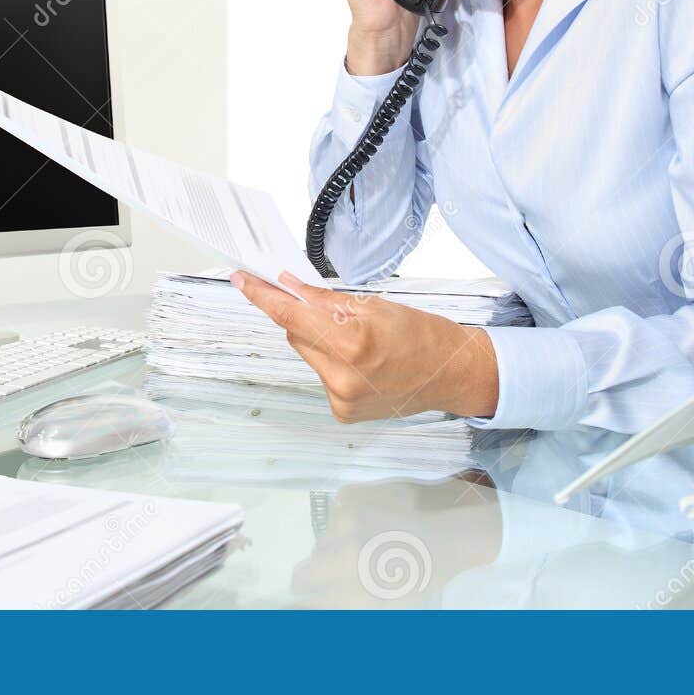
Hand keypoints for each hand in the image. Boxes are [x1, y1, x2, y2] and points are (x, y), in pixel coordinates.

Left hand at [230, 270, 498, 422]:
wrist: (450, 373)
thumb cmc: (422, 335)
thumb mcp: (373, 305)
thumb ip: (324, 299)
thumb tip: (289, 286)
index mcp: (350, 344)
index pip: (291, 315)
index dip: (262, 297)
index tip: (242, 281)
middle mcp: (341, 377)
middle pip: (296, 334)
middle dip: (307, 318)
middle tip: (336, 313)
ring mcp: (340, 399)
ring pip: (308, 355)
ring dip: (322, 342)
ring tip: (360, 343)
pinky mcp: (342, 412)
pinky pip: (321, 376)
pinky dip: (332, 364)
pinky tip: (362, 365)